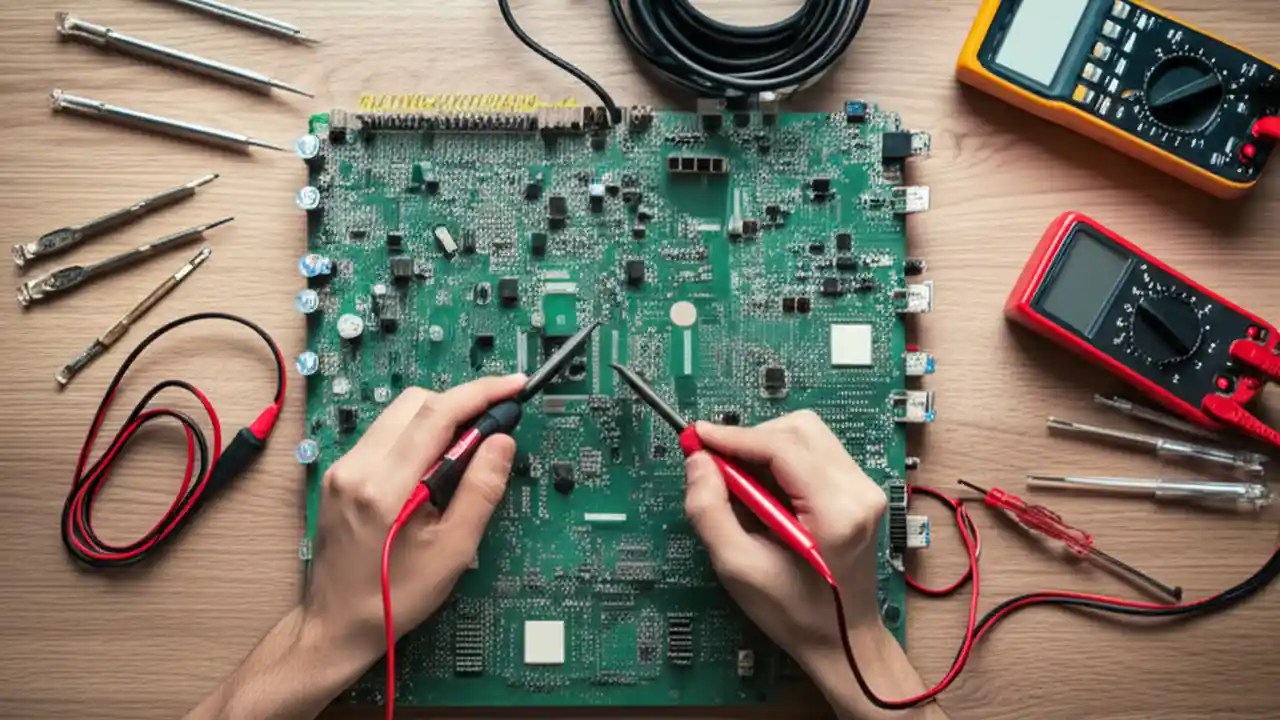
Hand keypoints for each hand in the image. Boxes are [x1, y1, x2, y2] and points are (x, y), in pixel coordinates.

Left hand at [302, 374, 525, 663]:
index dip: (479, 394)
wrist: (337, 624)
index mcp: (383, 488)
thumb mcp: (453, 551)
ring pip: (398, 413)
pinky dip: (417, 435)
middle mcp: (355, 468)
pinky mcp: (339, 474)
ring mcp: (342, 469)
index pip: (435, 415)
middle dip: (460, 403)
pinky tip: (436, 465)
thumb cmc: (393, 599)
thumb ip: (480, 490)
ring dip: (439, 418)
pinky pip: (385, 434)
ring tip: (468, 450)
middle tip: (495, 425)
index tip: (513, 386)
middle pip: (415, 402)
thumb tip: (501, 442)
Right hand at [682, 410, 887, 664]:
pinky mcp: (861, 490)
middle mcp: (858, 491)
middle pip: (800, 429)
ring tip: (743, 482)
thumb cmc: (792, 612)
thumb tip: (698, 460)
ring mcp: (865, 488)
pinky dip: (784, 458)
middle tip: (719, 466)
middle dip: (752, 439)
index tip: (697, 437)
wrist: (841, 640)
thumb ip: (709, 510)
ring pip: (809, 434)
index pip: (783, 447)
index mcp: (835, 513)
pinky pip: (817, 451)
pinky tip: (767, 490)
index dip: (734, 437)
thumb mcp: (737, 567)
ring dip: (767, 447)